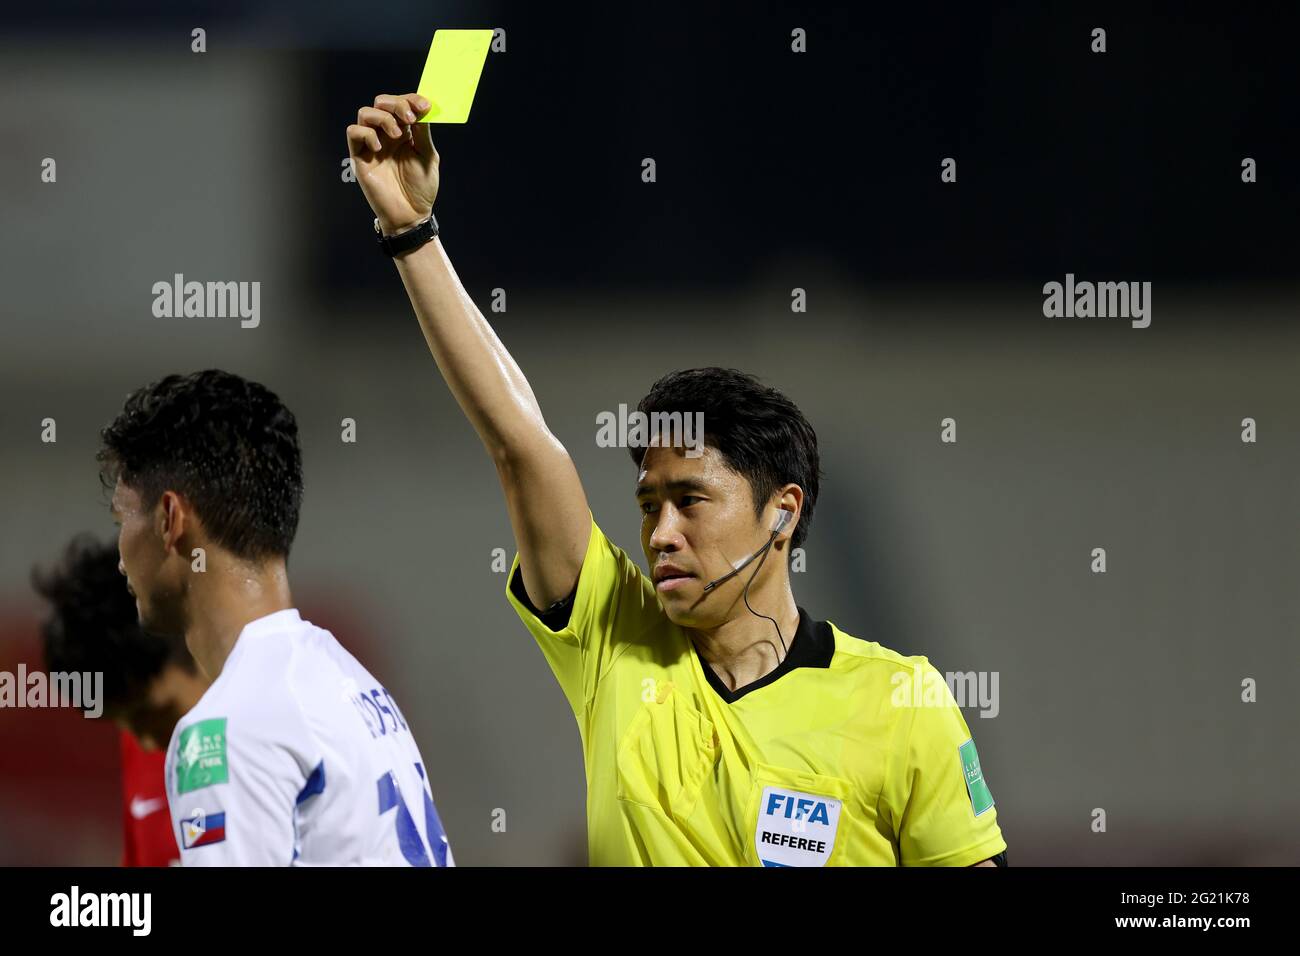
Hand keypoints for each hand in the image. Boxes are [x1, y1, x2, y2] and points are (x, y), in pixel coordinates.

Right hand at [347, 93, 439, 233]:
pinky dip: (366, 133)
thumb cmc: (421, 189)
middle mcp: (386, 135)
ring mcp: (372, 144)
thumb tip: (422, 109)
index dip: (411, 100)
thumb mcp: (428, 157)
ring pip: (366, 112)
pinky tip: (380, 147)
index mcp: (405, 133)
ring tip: (398, 135)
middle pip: (381, 102)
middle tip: (410, 118)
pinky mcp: (360, 157)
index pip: (402, 105)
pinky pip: (353, 132)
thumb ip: (422, 132)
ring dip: (383, 118)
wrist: (410, 215)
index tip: (425, 106)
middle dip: (396, 104)